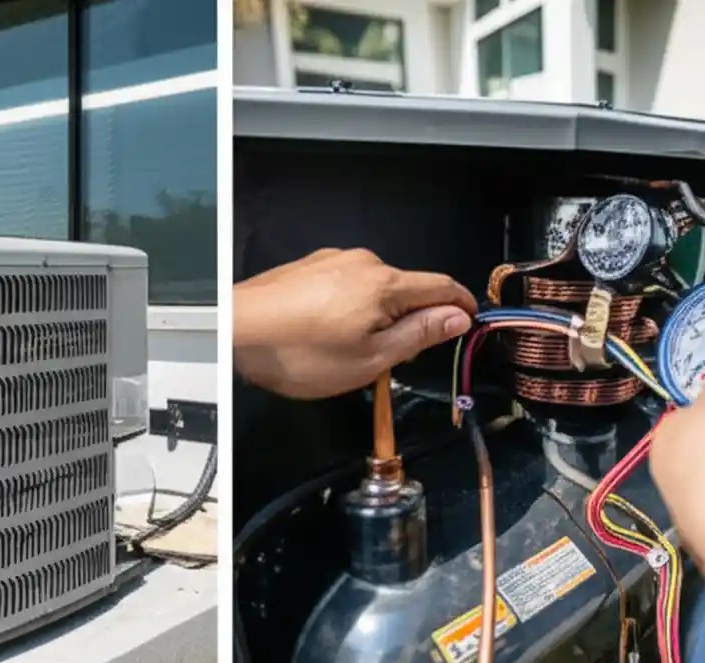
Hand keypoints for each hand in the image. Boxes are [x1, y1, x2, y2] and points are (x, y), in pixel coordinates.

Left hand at [234, 248, 476, 398]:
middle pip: (406, 289)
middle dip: (412, 319)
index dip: (462, 304)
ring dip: (377, 316)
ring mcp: (331, 262)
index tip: (470, 320)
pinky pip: (346, 286)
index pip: (441, 286)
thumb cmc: (298, 353)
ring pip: (374, 289)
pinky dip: (350, 309)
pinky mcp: (308, 268)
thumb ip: (418, 334)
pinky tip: (328, 335)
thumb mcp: (370, 358)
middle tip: (397, 359)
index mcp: (384, 283)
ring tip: (352, 352)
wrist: (234, 332)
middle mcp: (361, 262)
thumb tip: (457, 317)